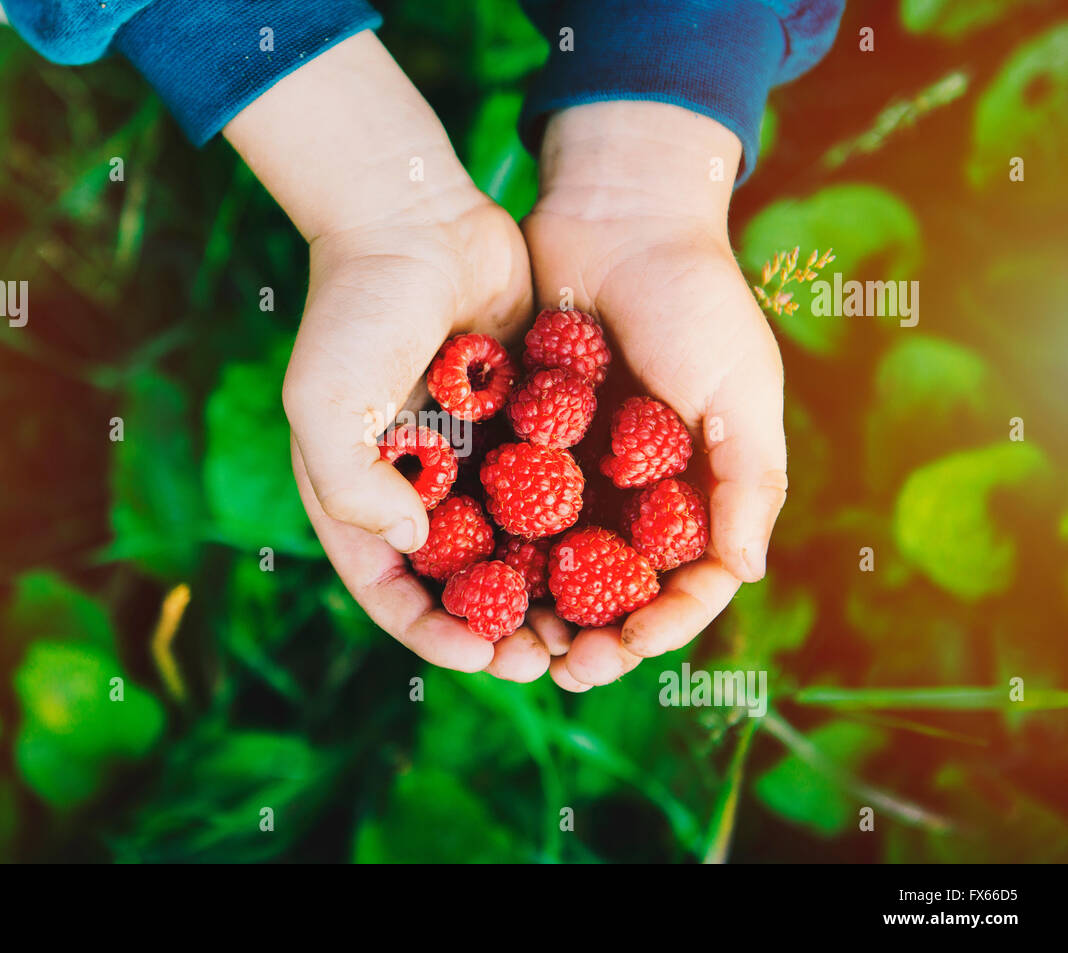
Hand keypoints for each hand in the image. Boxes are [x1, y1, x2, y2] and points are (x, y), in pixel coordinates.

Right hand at [226, 33, 556, 679]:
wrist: (417, 218)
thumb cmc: (356, 308)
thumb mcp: (324, 400)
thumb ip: (351, 484)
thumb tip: (416, 548)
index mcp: (363, 495)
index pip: (392, 590)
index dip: (431, 632)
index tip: (478, 654)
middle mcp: (418, 489)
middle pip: (460, 585)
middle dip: (501, 629)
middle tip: (548, 658)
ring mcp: (472, 460)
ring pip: (514, 548)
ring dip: (547, 591)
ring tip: (591, 625)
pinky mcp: (521, 427)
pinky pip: (550, 491)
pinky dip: (576, 526)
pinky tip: (619, 553)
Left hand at [522, 102, 787, 690]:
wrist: (618, 216)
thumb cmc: (694, 297)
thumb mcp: (740, 386)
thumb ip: (748, 479)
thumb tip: (742, 574)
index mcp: (700, 485)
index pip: (687, 582)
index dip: (658, 626)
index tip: (619, 652)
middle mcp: (641, 487)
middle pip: (616, 587)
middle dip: (591, 633)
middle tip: (552, 666)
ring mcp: (583, 464)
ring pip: (559, 559)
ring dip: (537, 604)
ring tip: (505, 637)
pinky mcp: (531, 436)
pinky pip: (513, 503)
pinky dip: (498, 541)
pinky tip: (468, 572)